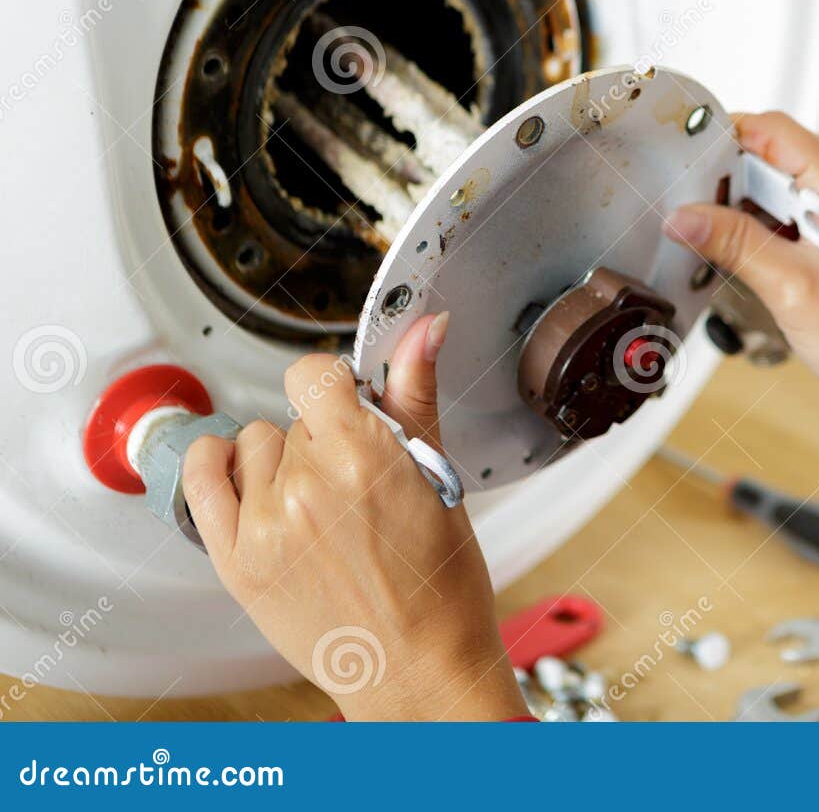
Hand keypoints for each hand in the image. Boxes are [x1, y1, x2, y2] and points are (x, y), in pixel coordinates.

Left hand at [181, 314, 525, 720]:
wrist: (418, 666)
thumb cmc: (440, 585)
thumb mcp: (438, 478)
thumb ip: (415, 394)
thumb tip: (422, 329)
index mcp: (363, 456)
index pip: (315, 374)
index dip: (337, 386)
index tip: (352, 405)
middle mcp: (306, 486)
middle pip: (294, 418)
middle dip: (325, 439)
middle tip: (358, 485)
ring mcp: (264, 524)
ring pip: (254, 446)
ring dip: (282, 464)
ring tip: (320, 505)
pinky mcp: (234, 560)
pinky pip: (201, 479)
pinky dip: (218, 468)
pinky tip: (247, 481)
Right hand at [663, 113, 818, 538]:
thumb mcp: (791, 290)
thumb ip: (734, 243)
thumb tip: (683, 215)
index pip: (773, 130)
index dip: (722, 142)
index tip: (684, 170)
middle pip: (780, 151)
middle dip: (735, 183)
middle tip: (700, 223)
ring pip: (791, 178)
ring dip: (756, 207)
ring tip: (734, 250)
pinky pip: (810, 202)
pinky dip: (780, 222)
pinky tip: (766, 258)